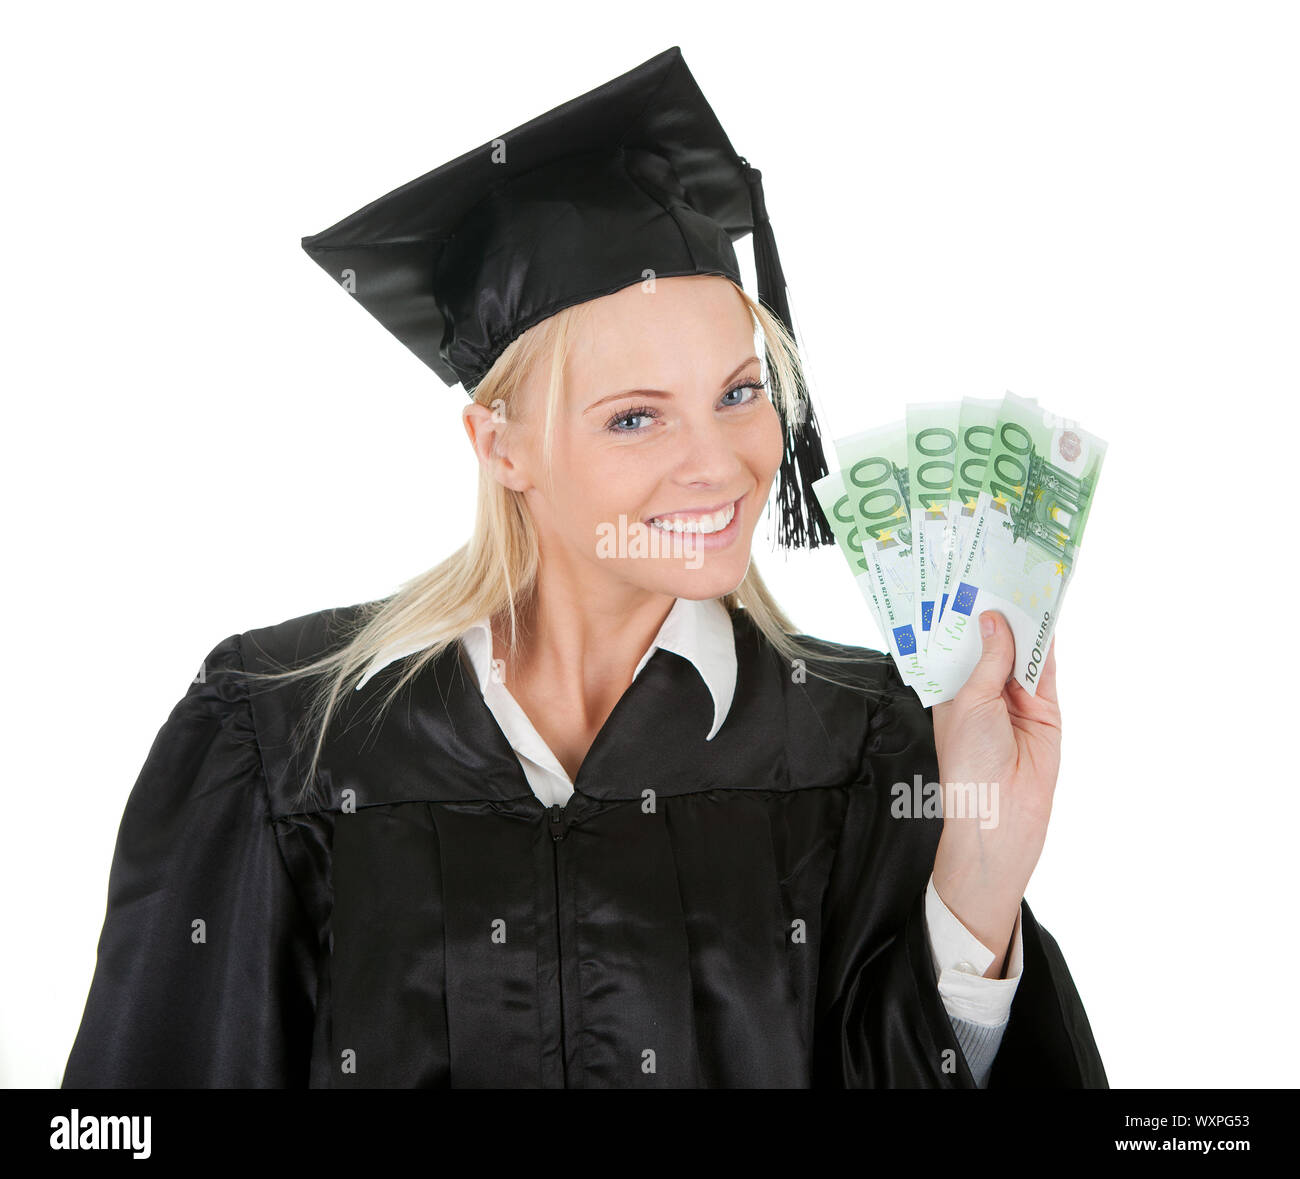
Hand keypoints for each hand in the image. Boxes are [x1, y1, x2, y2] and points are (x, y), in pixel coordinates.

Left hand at [929, 610, 1060, 975]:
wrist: (1002, 812)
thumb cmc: (970, 762)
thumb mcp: (972, 702)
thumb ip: (989, 660)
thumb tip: (993, 618)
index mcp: (953, 690)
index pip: (959, 646)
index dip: (963, 618)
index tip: (965, 581)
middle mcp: (984, 691)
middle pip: (994, 643)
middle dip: (997, 613)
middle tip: (999, 569)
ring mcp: (1017, 699)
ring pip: (1024, 652)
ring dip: (1026, 623)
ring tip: (1026, 581)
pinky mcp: (1047, 708)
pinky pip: (1049, 670)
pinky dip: (1050, 644)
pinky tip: (1048, 615)